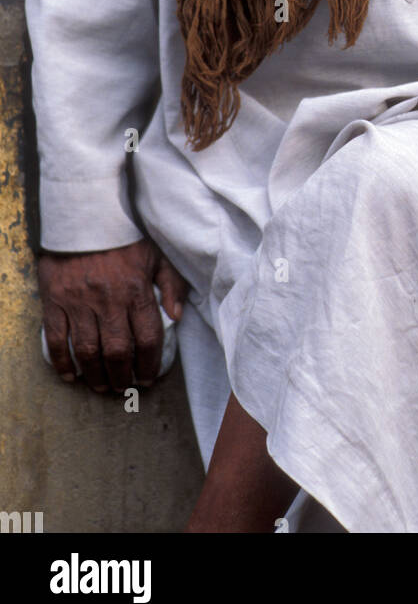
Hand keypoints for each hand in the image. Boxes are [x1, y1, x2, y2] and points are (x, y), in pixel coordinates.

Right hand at [38, 236, 188, 392]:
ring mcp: (79, 302)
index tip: (148, 378)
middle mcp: (108, 300)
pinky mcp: (55, 301)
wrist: (84, 216)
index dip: (149, 364)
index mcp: (136, 289)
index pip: (147, 338)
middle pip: (117, 352)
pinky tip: (70, 375)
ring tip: (101, 386)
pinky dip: (62, 362)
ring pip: (88, 351)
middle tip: (124, 387)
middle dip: (122, 376)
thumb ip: (171, 284)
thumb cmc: (125, 236)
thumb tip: (177, 315)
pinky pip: (57, 339)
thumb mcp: (157, 254)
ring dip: (95, 376)